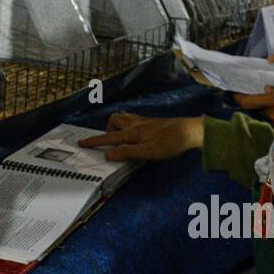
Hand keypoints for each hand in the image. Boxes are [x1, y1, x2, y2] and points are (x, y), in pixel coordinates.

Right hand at [78, 113, 203, 161]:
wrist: (191, 131)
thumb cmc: (171, 143)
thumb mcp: (148, 152)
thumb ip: (126, 152)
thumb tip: (107, 154)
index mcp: (133, 132)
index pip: (109, 137)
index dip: (94, 141)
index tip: (82, 143)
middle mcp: (137, 123)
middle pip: (115, 120)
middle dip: (108, 129)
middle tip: (111, 142)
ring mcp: (146, 121)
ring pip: (125, 119)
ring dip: (119, 127)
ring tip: (123, 140)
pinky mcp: (154, 123)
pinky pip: (135, 121)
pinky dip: (130, 127)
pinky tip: (139, 137)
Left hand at [232, 79, 273, 126]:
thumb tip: (266, 89)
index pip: (248, 102)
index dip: (238, 99)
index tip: (233, 94)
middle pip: (253, 110)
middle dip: (250, 103)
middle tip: (248, 94)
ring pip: (263, 115)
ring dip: (261, 108)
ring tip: (263, 99)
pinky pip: (272, 119)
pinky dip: (270, 112)